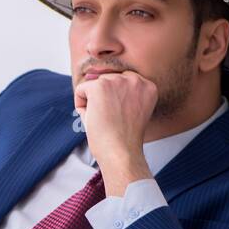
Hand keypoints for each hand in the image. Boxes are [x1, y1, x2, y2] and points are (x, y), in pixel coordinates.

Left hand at [74, 70, 155, 195]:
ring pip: (94, 85)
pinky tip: (93, 118)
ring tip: (103, 120)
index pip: (122, 82)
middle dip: (102, 99)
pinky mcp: (99, 87)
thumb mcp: (131, 110)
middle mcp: (135, 79)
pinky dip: (80, 105)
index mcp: (147, 86)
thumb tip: (91, 75)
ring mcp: (117, 81)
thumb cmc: (124, 138)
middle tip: (111, 121)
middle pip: (107, 81)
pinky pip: (80, 89)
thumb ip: (120, 92)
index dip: (115, 100)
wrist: (121, 153)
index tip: (118, 117)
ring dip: (92, 102)